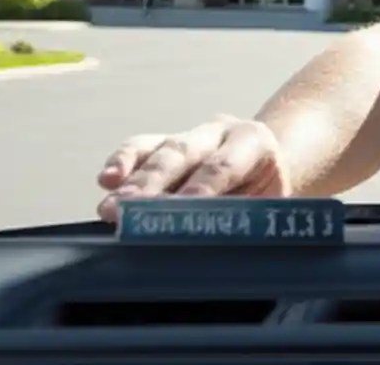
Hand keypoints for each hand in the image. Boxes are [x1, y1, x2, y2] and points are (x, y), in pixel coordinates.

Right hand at [96, 114, 291, 221]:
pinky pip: (140, 148)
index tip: (183, 208)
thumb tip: (220, 246)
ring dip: (131, 182)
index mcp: (253, 141)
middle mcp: (218, 132)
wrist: (271, 165)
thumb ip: (247, 219)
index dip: (201, 188)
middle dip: (154, 185)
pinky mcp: (165, 142)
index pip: (223, 166)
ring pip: (157, 151)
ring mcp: (190, 136)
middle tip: (130, 211)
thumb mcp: (273, 205)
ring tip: (111, 208)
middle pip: (182, 155)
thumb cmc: (271, 195)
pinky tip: (106, 181)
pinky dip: (121, 164)